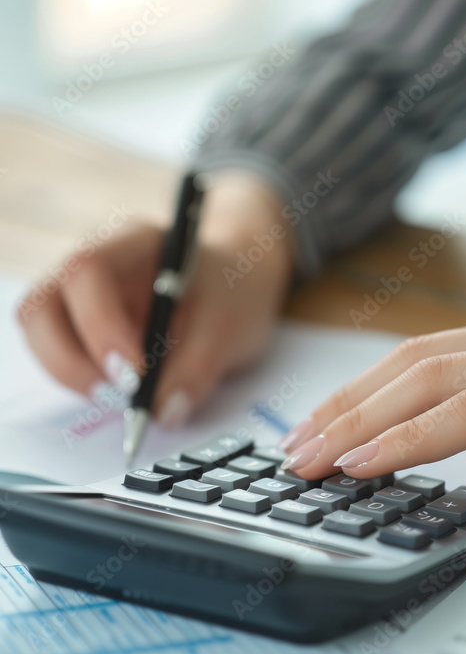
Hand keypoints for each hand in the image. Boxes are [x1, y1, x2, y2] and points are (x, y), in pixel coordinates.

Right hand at [17, 173, 292, 426]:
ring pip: (42, 335)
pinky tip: (122, 395)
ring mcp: (80, 298)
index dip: (101, 326)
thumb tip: (163, 412)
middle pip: (42, 306)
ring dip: (73, 376)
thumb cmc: (231, 291)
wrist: (235, 285)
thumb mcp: (231, 324)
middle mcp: (93, 264)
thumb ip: (199, 367)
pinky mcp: (82, 330)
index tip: (135, 375)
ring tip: (124, 401)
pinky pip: (61, 357)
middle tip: (120, 399)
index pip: (88, 271)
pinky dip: (84, 383)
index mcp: (132, 241)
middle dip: (71, 362)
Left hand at [280, 295, 465, 504]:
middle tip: (294, 448)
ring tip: (312, 460)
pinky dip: (409, 437)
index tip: (319, 428)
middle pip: (416, 359)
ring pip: (433, 378)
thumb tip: (462, 432)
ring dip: (360, 423)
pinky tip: (368, 462)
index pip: (428, 354)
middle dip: (345, 406)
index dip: (363, 391)